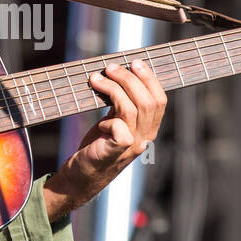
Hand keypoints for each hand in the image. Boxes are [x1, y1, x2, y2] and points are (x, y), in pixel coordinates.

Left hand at [43, 59, 166, 219]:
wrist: (80, 178)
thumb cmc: (96, 147)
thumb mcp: (113, 122)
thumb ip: (121, 104)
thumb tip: (118, 73)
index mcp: (149, 129)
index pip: (160, 100)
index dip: (149, 78)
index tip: (134, 62)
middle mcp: (145, 138)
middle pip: (148, 101)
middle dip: (129, 79)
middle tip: (110, 68)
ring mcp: (132, 147)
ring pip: (132, 109)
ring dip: (113, 88)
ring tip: (96, 79)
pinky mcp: (116, 152)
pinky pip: (119, 127)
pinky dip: (108, 118)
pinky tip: (99, 122)